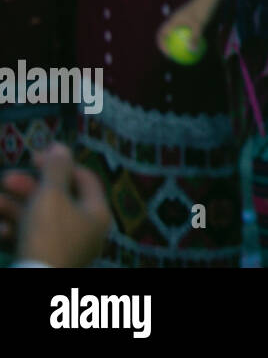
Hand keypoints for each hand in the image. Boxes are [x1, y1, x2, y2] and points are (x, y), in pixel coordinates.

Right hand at [3, 143, 110, 266]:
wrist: (33, 282)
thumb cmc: (47, 235)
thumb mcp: (51, 195)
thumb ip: (56, 168)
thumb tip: (61, 146)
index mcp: (97, 213)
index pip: (84, 179)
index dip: (61, 164)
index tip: (35, 157)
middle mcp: (87, 231)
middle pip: (59, 200)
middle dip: (30, 188)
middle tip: (7, 179)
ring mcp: (68, 248)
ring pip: (40, 220)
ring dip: (16, 207)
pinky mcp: (47, 261)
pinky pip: (32, 239)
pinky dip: (15, 230)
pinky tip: (2, 230)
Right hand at [156, 0, 221, 54]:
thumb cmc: (203, 9)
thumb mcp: (200, 24)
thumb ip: (195, 37)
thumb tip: (191, 51)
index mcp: (173, 20)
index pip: (161, 34)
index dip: (161, 45)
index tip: (169, 55)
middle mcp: (175, 20)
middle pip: (166, 35)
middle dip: (167, 46)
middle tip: (174, 57)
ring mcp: (182, 20)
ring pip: (176, 34)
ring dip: (177, 43)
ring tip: (184, 54)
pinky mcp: (189, 20)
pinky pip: (186, 32)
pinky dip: (188, 39)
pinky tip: (197, 47)